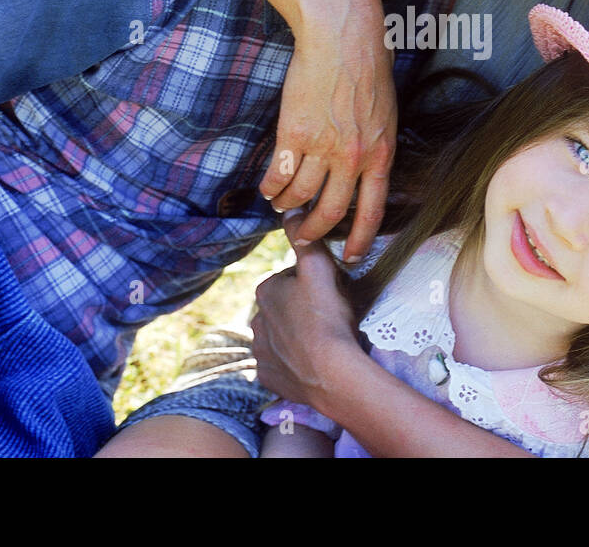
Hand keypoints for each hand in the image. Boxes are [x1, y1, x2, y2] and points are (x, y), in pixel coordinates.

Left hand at [249, 234, 362, 410]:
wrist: (332, 375)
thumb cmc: (327, 317)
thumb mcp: (319, 267)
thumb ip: (304, 238)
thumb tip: (291, 210)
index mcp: (265, 291)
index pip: (289, 279)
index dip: (312, 283)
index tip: (329, 292)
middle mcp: (255, 320)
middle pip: (284, 308)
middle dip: (301, 310)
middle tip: (329, 317)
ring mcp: (261, 352)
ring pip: (280, 336)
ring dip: (297, 336)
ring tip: (323, 341)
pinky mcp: (269, 377)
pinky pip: (281, 365)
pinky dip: (294, 363)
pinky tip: (313, 361)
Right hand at [260, 0, 395, 260]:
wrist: (343, 37)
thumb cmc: (368, 68)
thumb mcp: (384, 115)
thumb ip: (374, 146)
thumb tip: (363, 172)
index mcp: (380, 154)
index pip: (372, 210)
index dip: (359, 238)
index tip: (351, 255)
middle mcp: (353, 157)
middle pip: (331, 210)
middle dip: (314, 229)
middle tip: (303, 236)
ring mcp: (323, 147)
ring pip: (300, 194)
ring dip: (288, 206)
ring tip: (282, 207)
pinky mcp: (294, 134)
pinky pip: (280, 173)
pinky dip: (271, 186)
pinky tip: (268, 188)